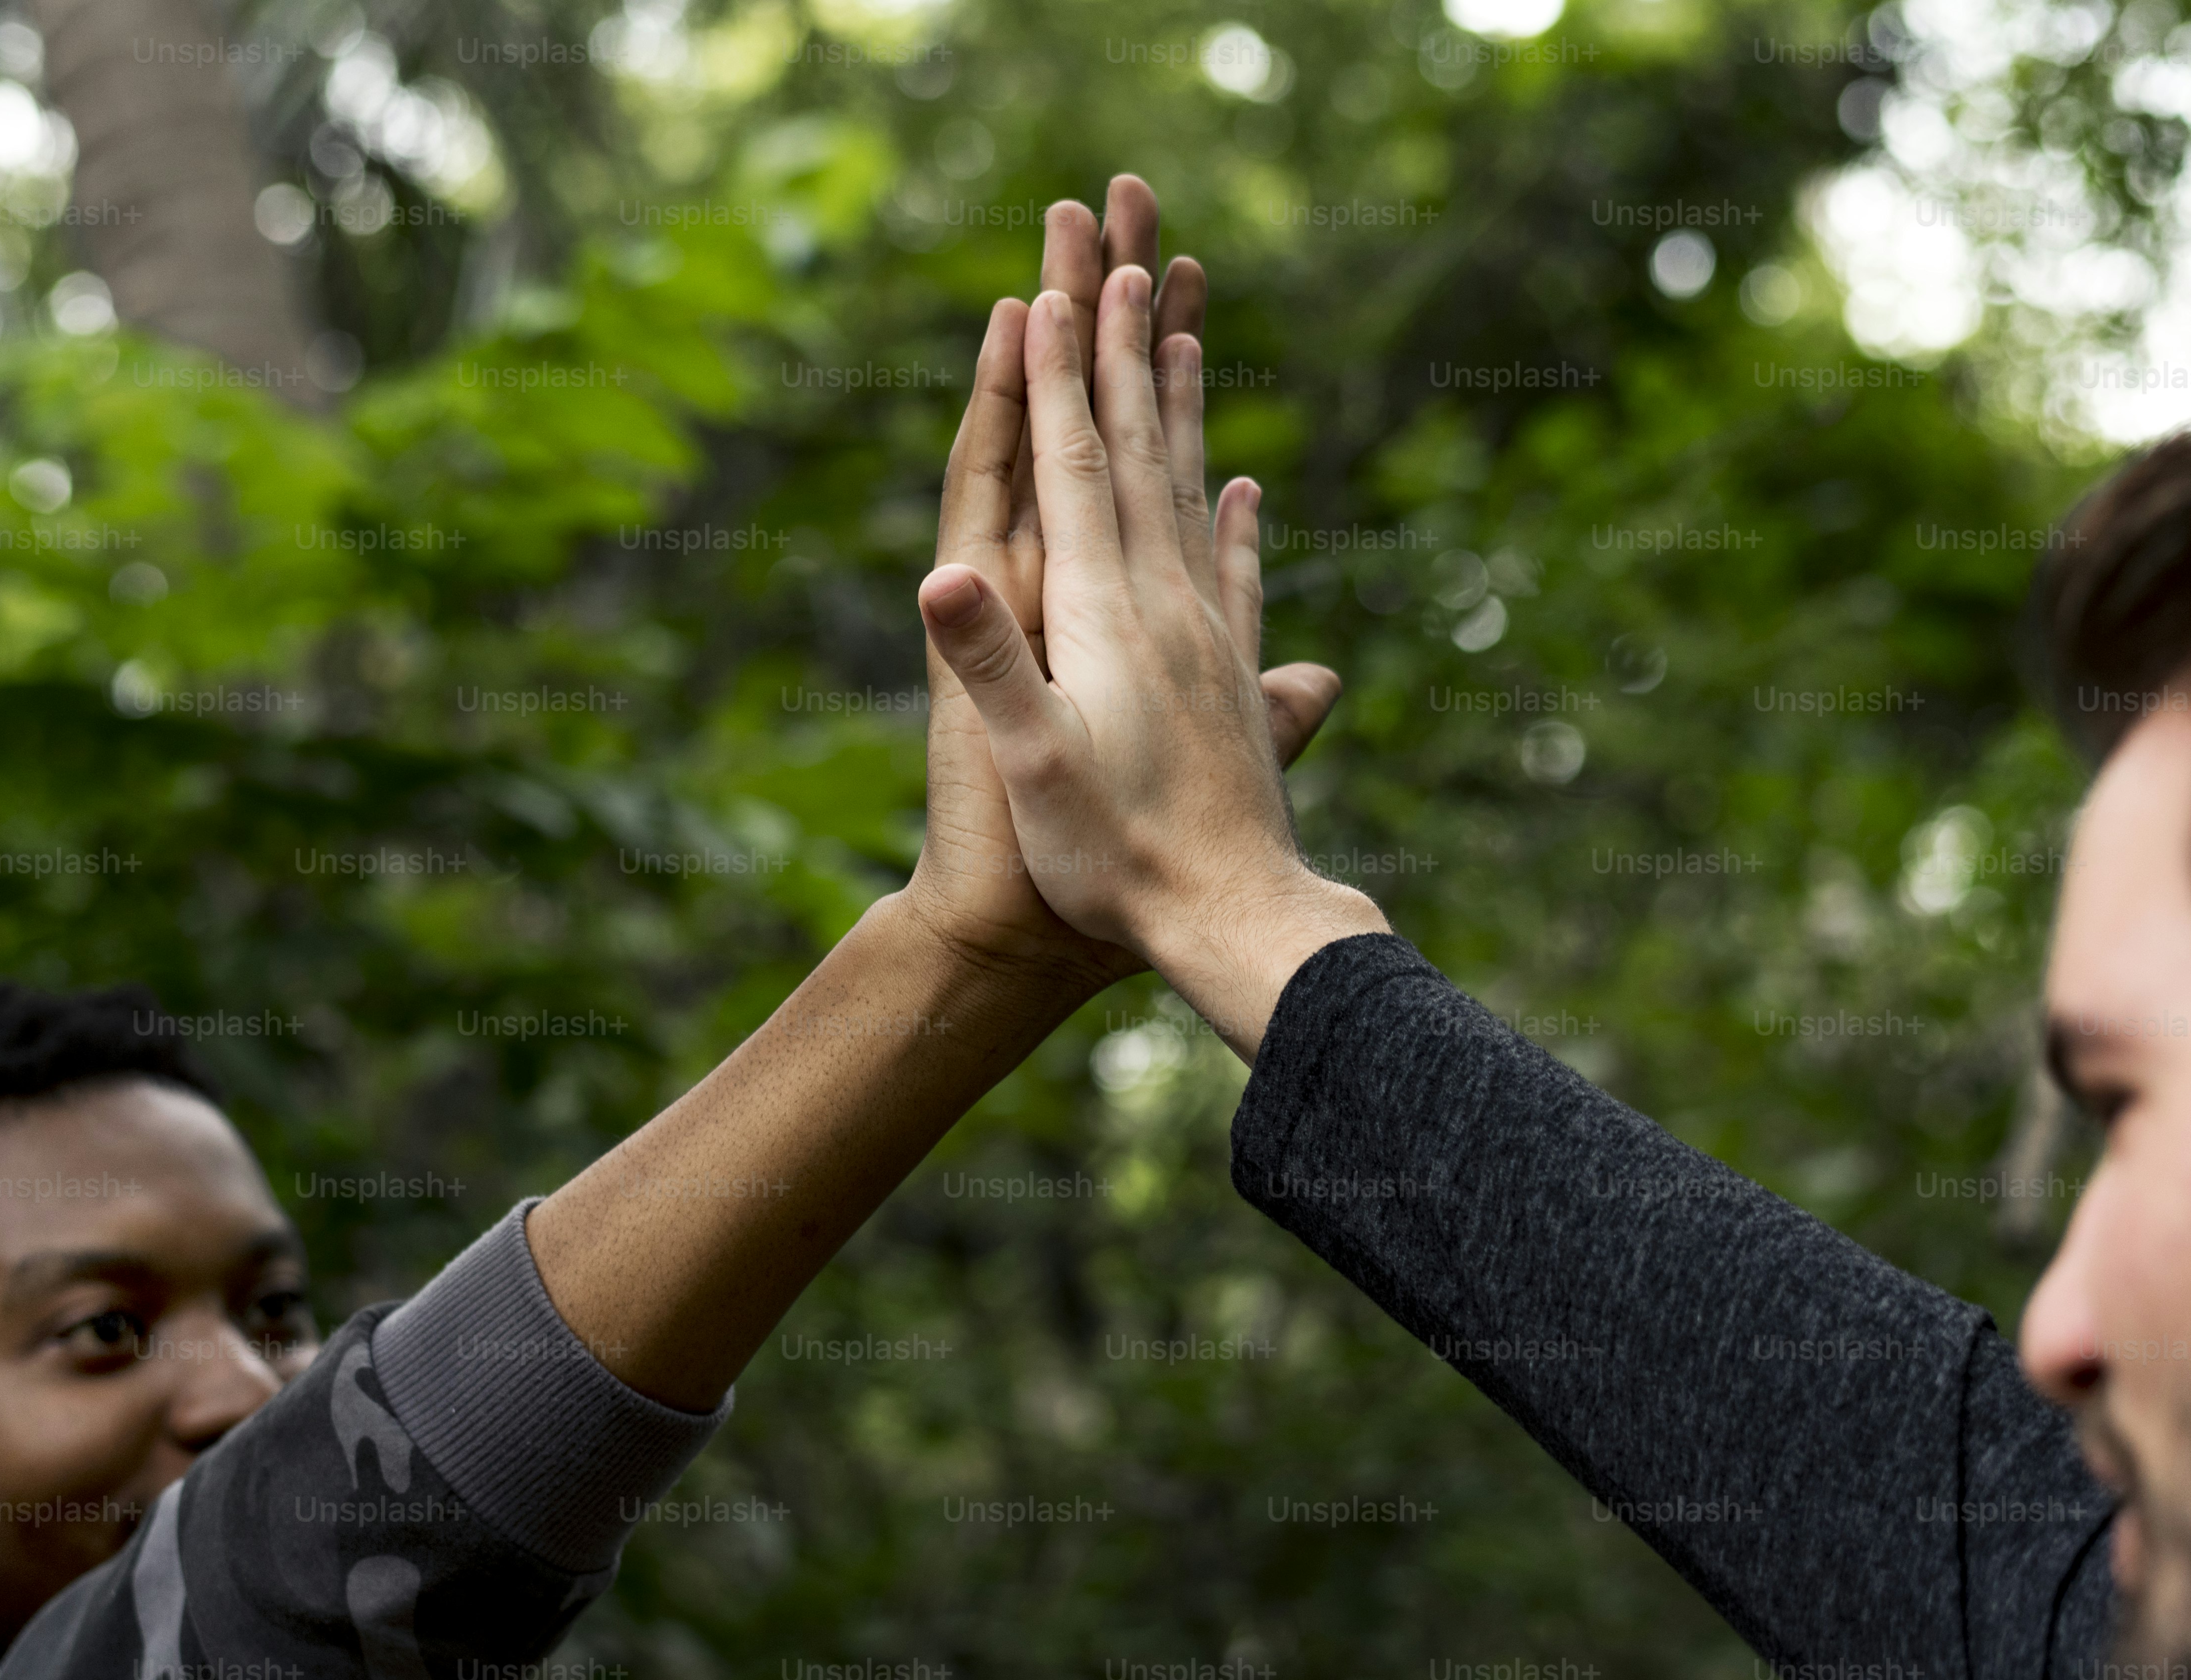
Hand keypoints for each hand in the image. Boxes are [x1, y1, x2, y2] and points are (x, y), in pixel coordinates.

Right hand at [901, 177, 1340, 988]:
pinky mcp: (1236, 678)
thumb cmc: (1115, 862)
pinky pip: (1235, 571)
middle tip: (1122, 247)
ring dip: (1181, 404)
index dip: (1062, 378)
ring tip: (1183, 325)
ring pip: (1192, 489)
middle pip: (1141, 448)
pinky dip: (1238, 517)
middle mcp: (1168, 607)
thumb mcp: (1032, 765)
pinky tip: (1248, 487)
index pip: (1076, 470)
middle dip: (1123, 346)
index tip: (1057, 287)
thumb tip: (942, 571)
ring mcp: (1210, 637)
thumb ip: (992, 664)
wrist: (1235, 922)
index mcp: (1107, 617)